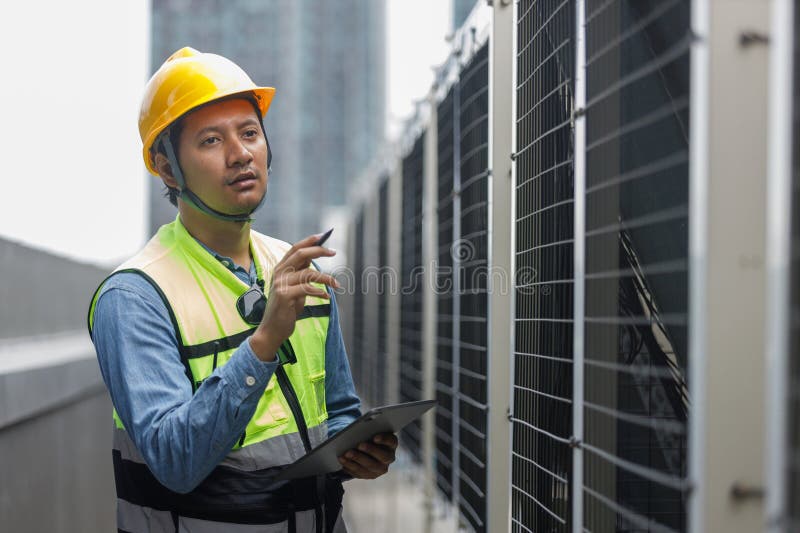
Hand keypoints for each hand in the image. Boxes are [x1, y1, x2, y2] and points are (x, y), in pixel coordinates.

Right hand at [250, 233, 338, 359]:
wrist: (273, 330)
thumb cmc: (286, 309)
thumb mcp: (294, 288)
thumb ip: (300, 274)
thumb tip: (312, 259)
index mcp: (280, 269)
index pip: (295, 248)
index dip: (309, 241)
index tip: (323, 236)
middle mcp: (278, 273)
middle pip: (301, 254)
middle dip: (319, 250)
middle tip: (334, 252)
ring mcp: (280, 284)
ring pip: (308, 273)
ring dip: (326, 278)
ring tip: (337, 284)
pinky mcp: (284, 295)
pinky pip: (308, 288)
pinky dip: (320, 292)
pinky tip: (326, 297)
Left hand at [338, 433, 397, 478]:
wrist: (367, 449)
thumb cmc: (369, 436)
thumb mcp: (371, 430)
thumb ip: (370, 428)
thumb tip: (364, 423)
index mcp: (391, 444)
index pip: (391, 441)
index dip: (384, 440)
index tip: (375, 437)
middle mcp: (389, 458)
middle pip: (382, 456)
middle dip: (370, 450)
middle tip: (359, 445)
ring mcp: (380, 468)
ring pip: (370, 467)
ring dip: (357, 460)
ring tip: (346, 454)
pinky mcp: (370, 475)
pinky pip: (360, 473)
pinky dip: (350, 466)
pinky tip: (343, 460)